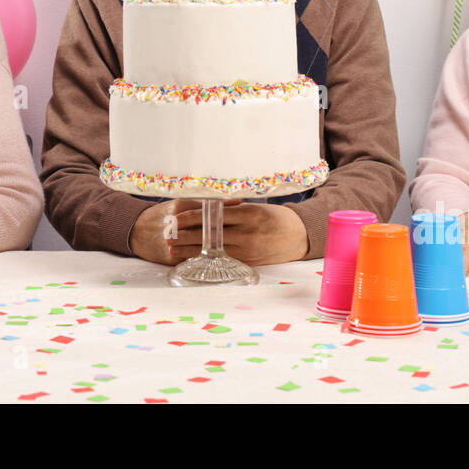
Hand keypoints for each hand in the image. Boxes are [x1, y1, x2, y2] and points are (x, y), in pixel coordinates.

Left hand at [132, 199, 308, 265]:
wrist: (300, 236)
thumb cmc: (277, 217)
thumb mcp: (257, 207)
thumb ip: (234, 208)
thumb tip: (207, 207)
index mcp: (249, 214)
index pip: (214, 215)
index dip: (192, 217)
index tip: (176, 218)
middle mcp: (248, 232)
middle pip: (210, 234)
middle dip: (186, 235)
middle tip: (168, 234)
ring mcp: (248, 249)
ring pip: (214, 250)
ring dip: (191, 250)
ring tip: (173, 249)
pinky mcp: (250, 261)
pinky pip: (223, 261)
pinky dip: (207, 260)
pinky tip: (193, 260)